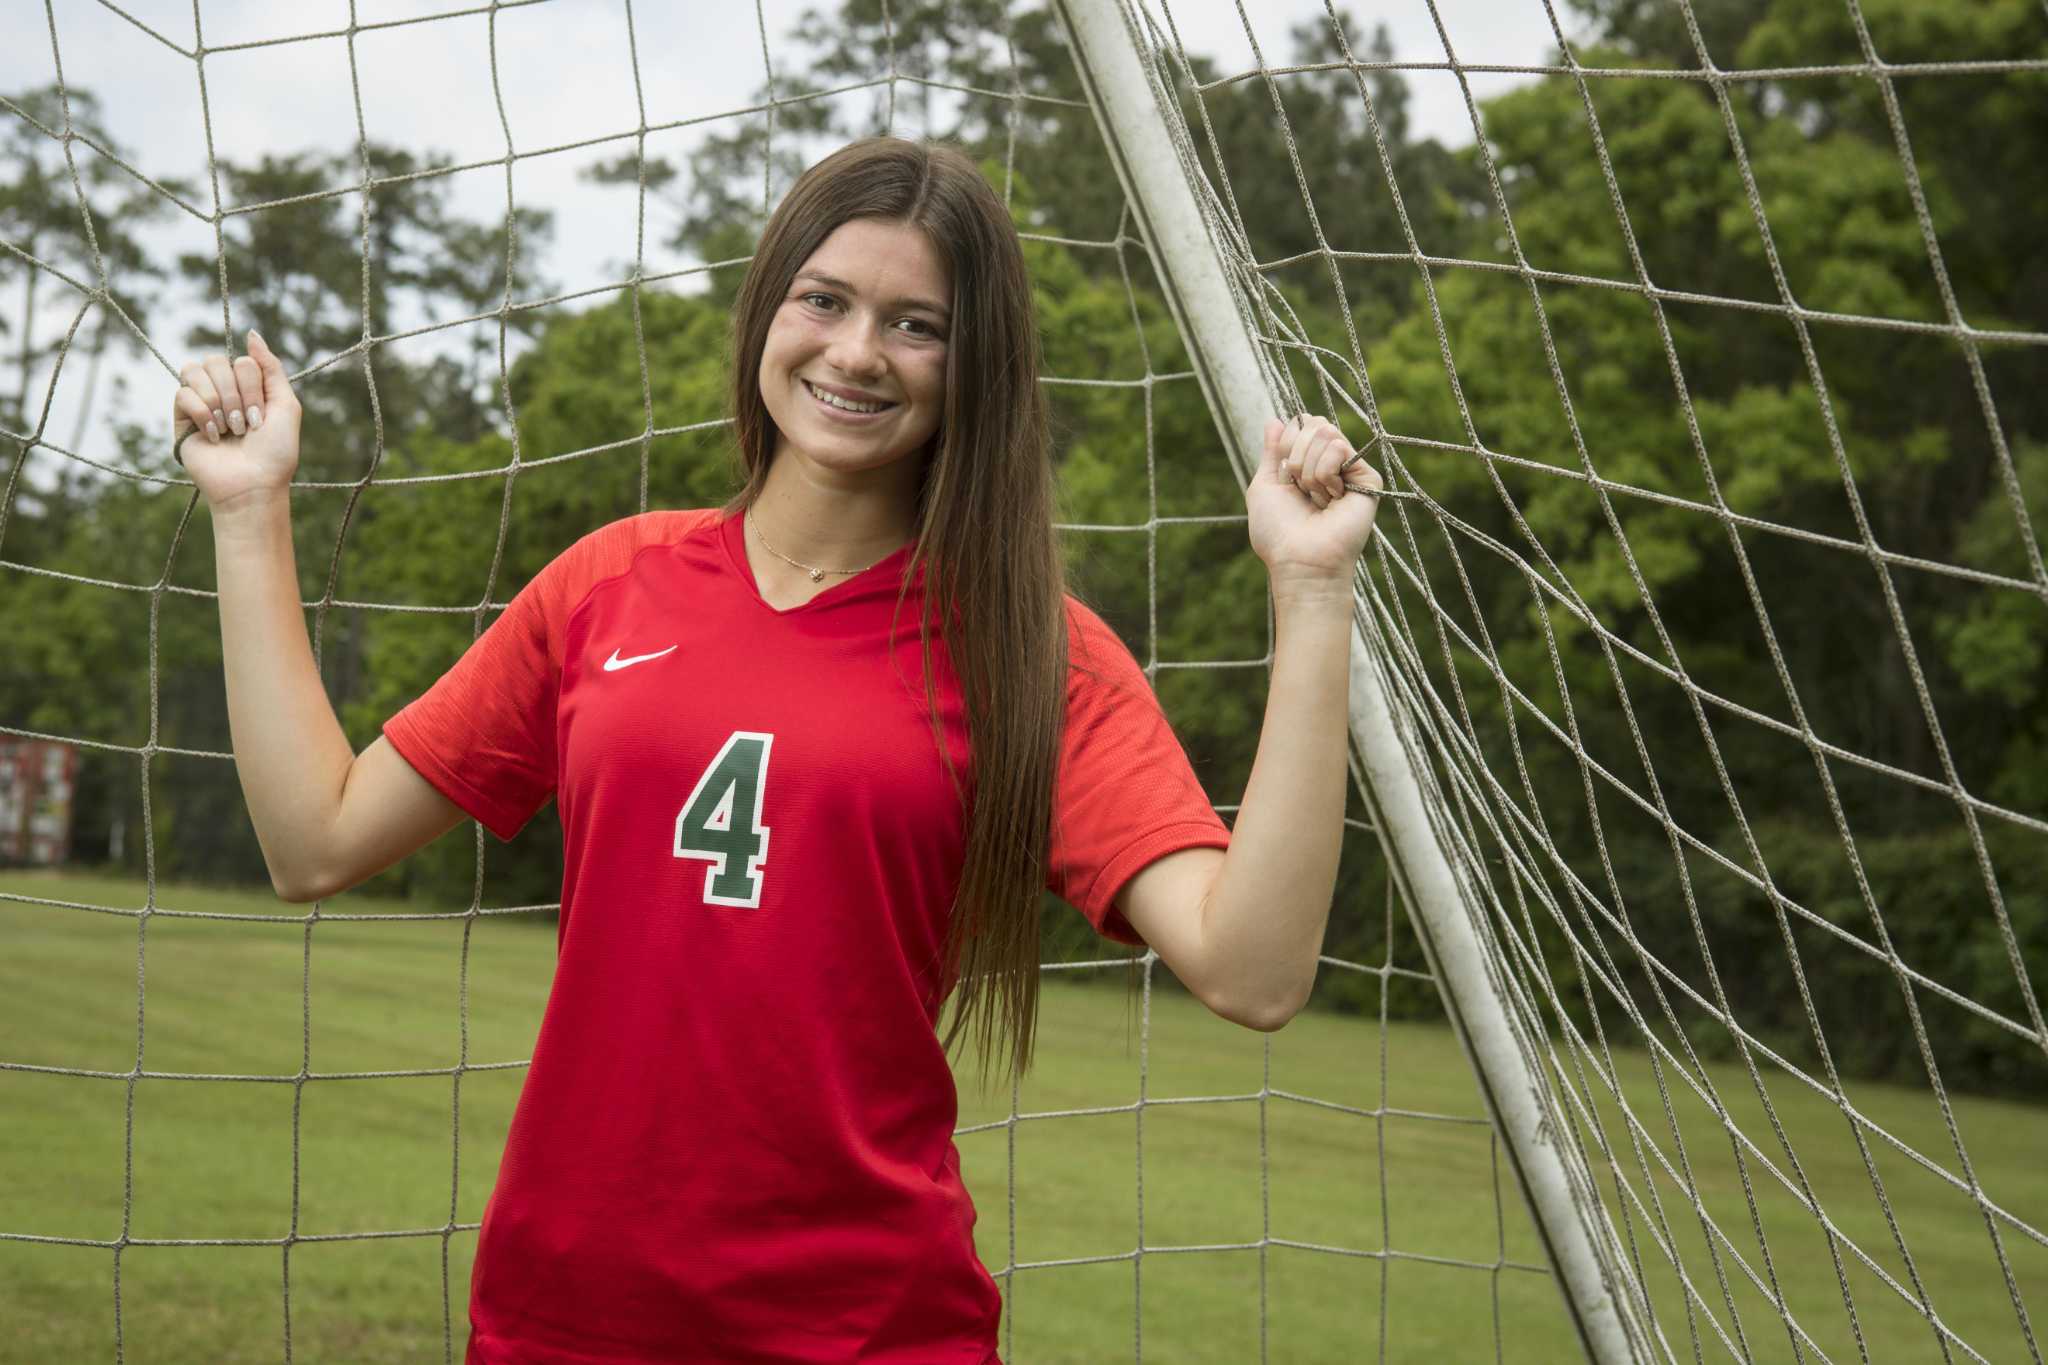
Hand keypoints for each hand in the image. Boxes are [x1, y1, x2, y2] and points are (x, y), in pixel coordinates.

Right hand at [172, 330, 301, 511]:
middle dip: (235, 394)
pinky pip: (182, 393)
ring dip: (218, 402)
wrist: (253, 485)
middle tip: (245, 425)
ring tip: (229, 429)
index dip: (253, 387)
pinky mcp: (181, 418)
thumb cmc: (275, 451)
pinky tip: (213, 435)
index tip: (261, 417)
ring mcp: (200, 402)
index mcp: (248, 387)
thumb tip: (251, 333)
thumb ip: (271, 367)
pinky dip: (202, 413)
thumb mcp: (286, 405)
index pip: (242, 361)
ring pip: (194, 370)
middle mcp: (223, 390)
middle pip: (216, 360)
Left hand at [1246, 413, 1381, 592]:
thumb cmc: (1278, 532)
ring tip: (1316, 499)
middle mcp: (1331, 465)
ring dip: (1309, 469)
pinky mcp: (1367, 478)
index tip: (1284, 473)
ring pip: (1326, 433)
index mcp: (1308, 464)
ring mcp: (1350, 470)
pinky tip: (1331, 499)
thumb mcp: (1265, 485)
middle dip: (1295, 454)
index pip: (1302, 423)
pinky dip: (1324, 474)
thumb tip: (1274, 419)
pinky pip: (1339, 448)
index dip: (1286, 441)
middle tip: (1299, 488)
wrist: (1300, 559)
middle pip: (1314, 423)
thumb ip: (1271, 451)